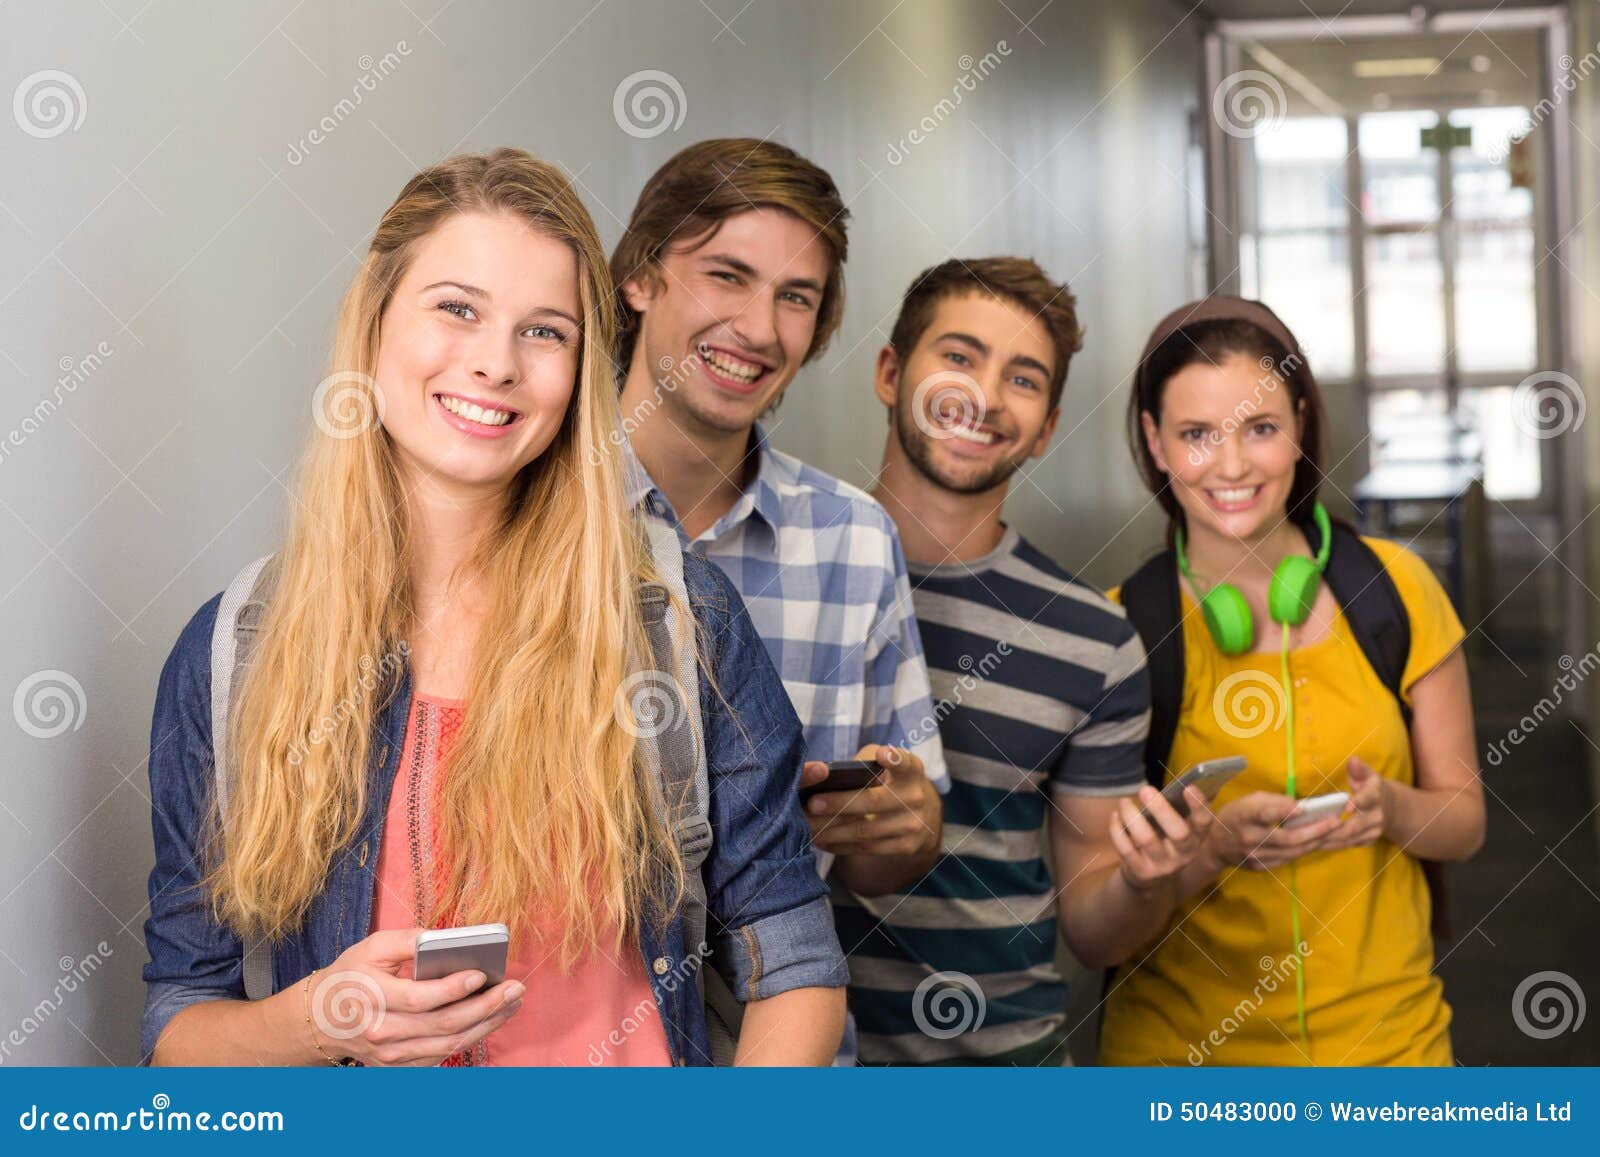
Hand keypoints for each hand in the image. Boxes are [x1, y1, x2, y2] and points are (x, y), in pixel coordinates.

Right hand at [305, 928, 523, 1065]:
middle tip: (515, 988)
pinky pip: (443, 1055)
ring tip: (512, 1002)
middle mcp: (382, 1034)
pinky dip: (471, 1037)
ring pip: (449, 1044)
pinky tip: (492, 1018)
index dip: (453, 989)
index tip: (482, 973)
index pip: (420, 999)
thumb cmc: (351, 976)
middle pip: (443, 1025)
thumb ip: (408, 940)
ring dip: (487, 1024)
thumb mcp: (372, 947)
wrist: (321, 1020)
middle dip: (485, 1007)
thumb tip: (449, 938)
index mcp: (372, 999)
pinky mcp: (400, 1067)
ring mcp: (391, 1056)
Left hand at [800, 745, 939, 857]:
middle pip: (873, 802)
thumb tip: (826, 777)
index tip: (882, 754)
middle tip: (812, 804)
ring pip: (865, 830)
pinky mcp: (906, 846)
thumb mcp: (885, 762)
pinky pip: (867, 848)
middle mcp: (915, 797)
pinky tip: (822, 840)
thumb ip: (864, 762)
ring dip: (833, 830)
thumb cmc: (892, 780)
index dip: (894, 759)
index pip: (904, 762)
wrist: (924, 814)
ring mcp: (912, 824)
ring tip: (808, 826)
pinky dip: (841, 845)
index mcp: (911, 770)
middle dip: (839, 804)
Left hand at [1109, 784, 1215, 890]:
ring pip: (1147, 839)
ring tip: (1124, 801)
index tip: (1188, 787)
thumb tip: (1163, 786)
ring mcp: (1164, 865)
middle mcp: (1184, 854)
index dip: (1198, 805)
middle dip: (1161, 809)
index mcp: (1196, 838)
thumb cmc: (1164, 840)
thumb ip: (1174, 810)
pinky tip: (1115, 816)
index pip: (1204, 822)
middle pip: (1178, 833)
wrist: (1150, 878)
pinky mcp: (1142, 872)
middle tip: (1145, 789)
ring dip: (1132, 816)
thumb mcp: (1175, 828)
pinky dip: (1117, 830)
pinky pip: (1127, 849)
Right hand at [1210, 791, 1345, 870]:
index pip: (1263, 814)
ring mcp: (1255, 856)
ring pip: (1292, 852)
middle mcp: (1248, 838)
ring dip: (1315, 842)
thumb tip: (1299, 806)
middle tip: (1336, 822)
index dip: (1282, 811)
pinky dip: (1303, 850)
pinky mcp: (1260, 867)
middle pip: (1287, 838)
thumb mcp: (1247, 801)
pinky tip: (1315, 841)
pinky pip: (1287, 858)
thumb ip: (1272, 801)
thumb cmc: (1234, 816)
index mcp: (1242, 816)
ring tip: (1333, 832)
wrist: (1214, 846)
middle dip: (1315, 831)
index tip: (1301, 808)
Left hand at [1314, 757, 1387, 850]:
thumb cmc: (1370, 786)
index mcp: (1375, 795)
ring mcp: (1374, 830)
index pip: (1366, 799)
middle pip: (1355, 826)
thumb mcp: (1367, 774)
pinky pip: (1349, 845)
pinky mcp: (1369, 840)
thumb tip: (1353, 760)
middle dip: (1334, 828)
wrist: (1390, 807)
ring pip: (1350, 838)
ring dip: (1329, 840)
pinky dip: (1332, 845)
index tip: (1345, 808)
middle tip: (1312, 828)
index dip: (1356, 803)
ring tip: (1308, 838)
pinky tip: (1315, 844)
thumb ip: (1358, 769)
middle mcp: (1377, 815)